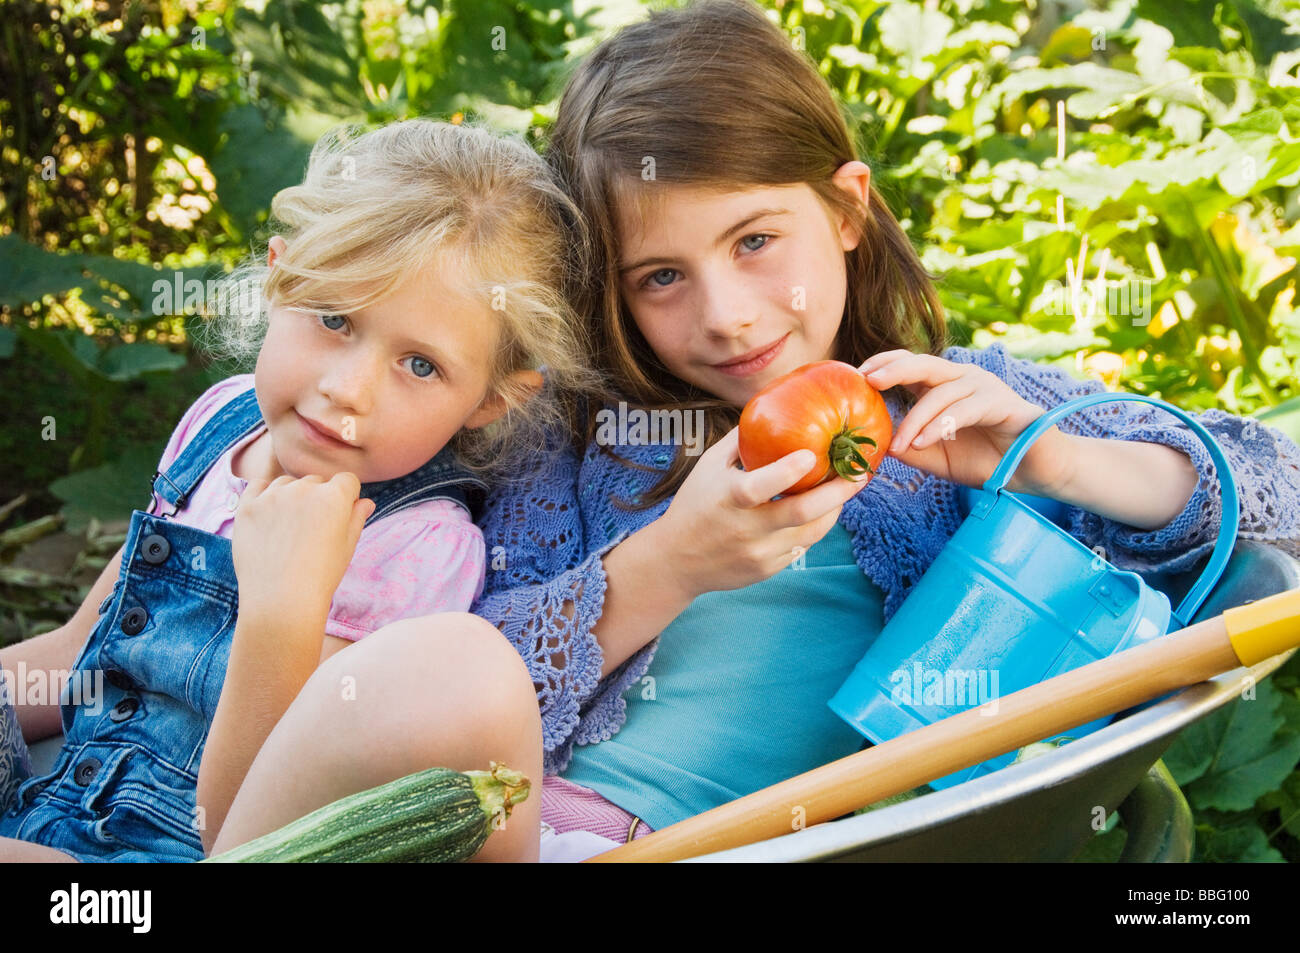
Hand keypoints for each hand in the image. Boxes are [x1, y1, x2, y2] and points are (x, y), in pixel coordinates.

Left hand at [231, 472, 375, 624]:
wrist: (281, 600)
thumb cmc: (321, 576)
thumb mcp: (347, 547)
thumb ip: (356, 518)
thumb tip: (365, 502)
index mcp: (333, 497)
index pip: (346, 480)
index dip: (346, 497)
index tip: (339, 516)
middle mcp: (303, 489)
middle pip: (316, 481)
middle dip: (318, 498)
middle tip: (312, 529)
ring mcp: (272, 496)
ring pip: (287, 482)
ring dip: (291, 496)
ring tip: (289, 528)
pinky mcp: (247, 506)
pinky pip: (258, 485)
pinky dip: (264, 494)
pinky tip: (268, 515)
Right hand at [652, 425, 871, 599]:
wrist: (677, 561)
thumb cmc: (694, 504)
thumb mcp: (709, 466)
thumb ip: (741, 441)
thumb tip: (774, 409)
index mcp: (729, 498)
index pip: (761, 486)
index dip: (789, 471)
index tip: (814, 454)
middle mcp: (746, 528)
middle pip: (801, 512)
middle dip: (837, 492)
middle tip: (861, 473)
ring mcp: (759, 552)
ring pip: (811, 532)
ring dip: (834, 509)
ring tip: (848, 488)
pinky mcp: (768, 569)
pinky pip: (802, 546)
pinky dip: (816, 526)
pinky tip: (823, 510)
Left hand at [858, 350, 1074, 494]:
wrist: (1034, 473)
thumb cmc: (985, 460)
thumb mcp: (936, 458)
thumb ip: (909, 448)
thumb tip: (876, 444)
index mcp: (944, 386)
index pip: (909, 364)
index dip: (883, 364)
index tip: (856, 376)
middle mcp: (963, 378)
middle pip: (923, 364)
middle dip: (893, 369)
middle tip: (868, 381)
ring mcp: (984, 386)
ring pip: (940, 392)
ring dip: (915, 420)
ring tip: (899, 445)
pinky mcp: (1003, 402)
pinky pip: (964, 409)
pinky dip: (940, 425)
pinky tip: (923, 442)